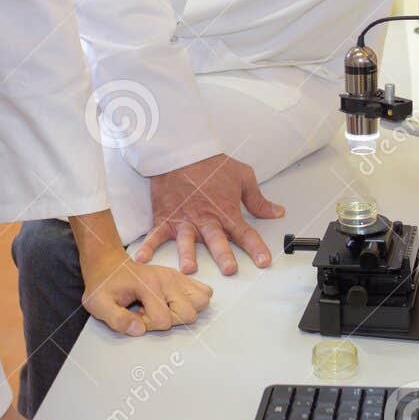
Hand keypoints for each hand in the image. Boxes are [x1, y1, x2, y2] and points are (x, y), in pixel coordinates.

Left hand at [81, 250, 212, 335]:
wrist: (108, 264)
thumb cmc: (104, 284)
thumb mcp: (98, 304)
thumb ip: (117, 319)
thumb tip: (139, 330)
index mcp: (148, 285)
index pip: (162, 321)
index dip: (147, 325)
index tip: (134, 314)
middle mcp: (167, 279)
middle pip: (188, 313)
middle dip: (170, 320)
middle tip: (149, 312)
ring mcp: (176, 277)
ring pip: (201, 301)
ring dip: (184, 311)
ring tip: (162, 307)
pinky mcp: (180, 278)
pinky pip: (203, 291)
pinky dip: (192, 302)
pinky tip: (171, 302)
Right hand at [135, 153, 284, 275]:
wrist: (182, 151)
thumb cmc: (212, 164)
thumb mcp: (243, 176)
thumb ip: (258, 199)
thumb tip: (277, 212)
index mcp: (226, 212)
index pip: (245, 233)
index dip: (256, 248)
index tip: (264, 262)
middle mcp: (206, 220)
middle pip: (217, 241)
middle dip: (223, 255)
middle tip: (229, 268)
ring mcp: (184, 221)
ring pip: (186, 241)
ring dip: (187, 255)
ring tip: (188, 269)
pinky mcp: (165, 218)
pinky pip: (155, 235)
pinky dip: (147, 247)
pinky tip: (141, 259)